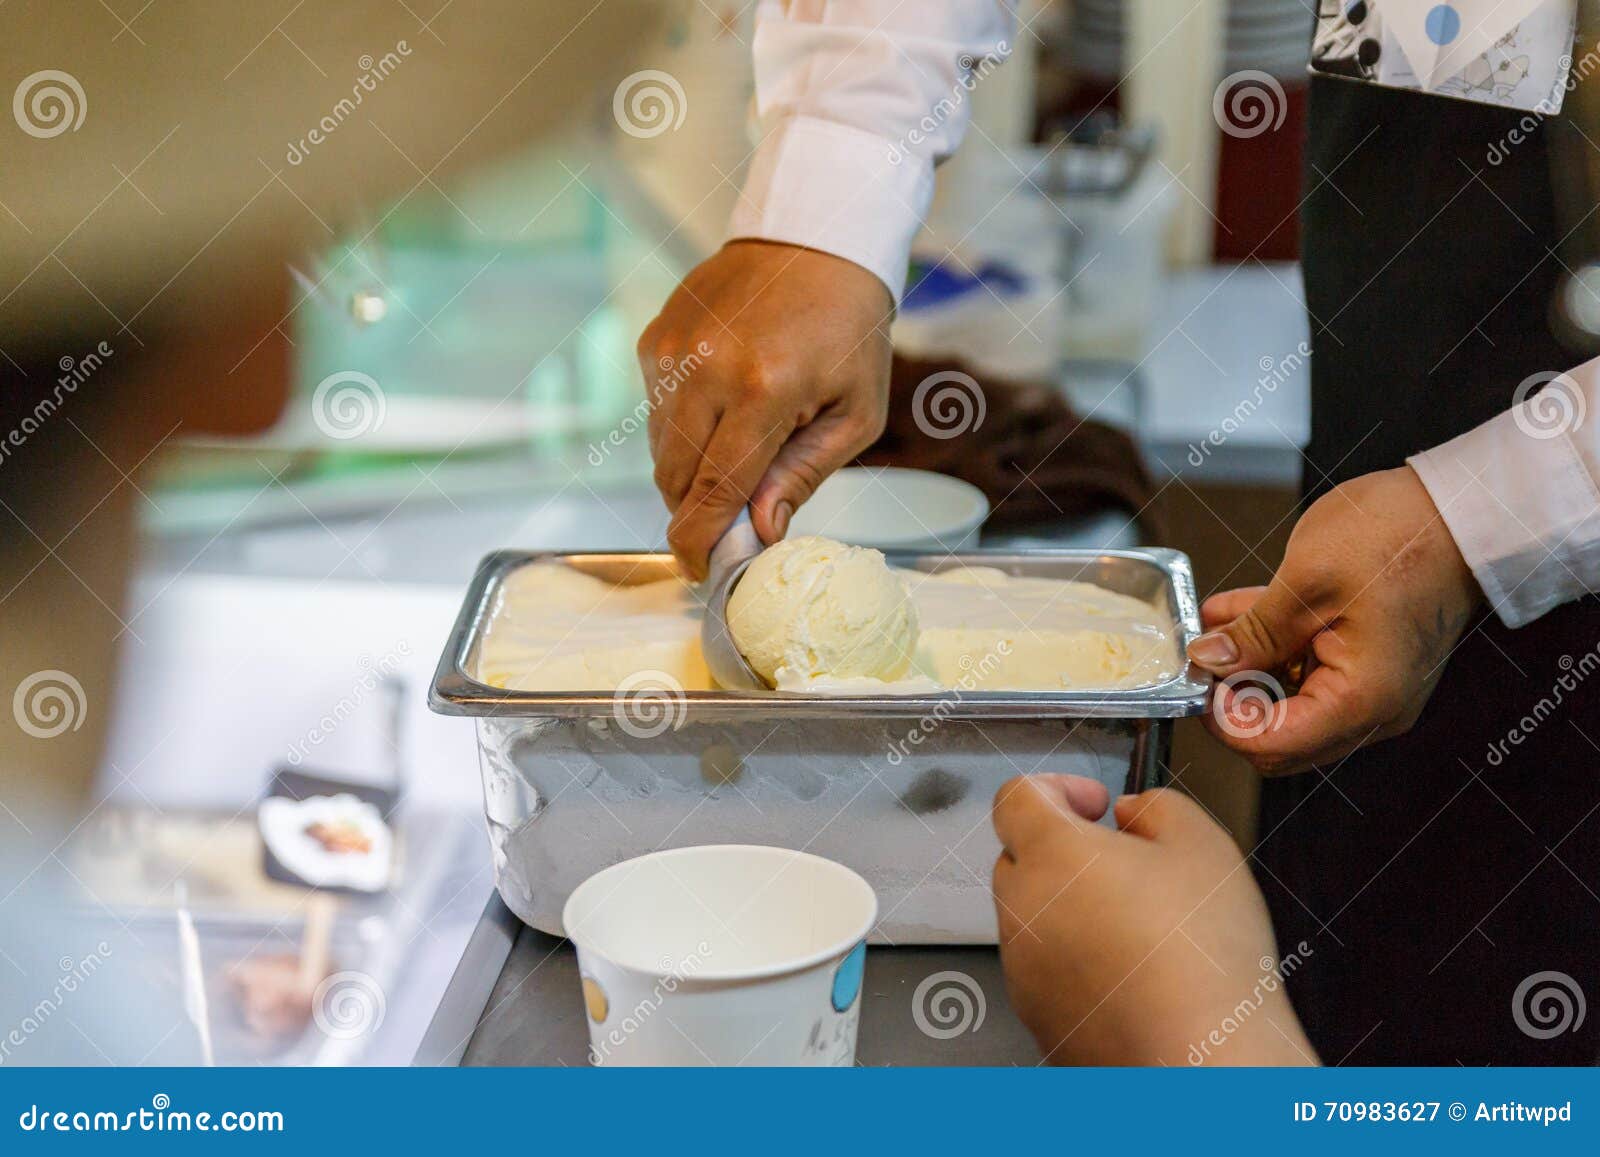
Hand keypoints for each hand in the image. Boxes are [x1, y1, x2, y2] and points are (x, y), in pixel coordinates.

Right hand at [637, 240, 891, 577]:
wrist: (815, 240)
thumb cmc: (848, 331)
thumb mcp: (854, 413)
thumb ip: (802, 476)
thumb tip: (759, 532)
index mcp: (764, 391)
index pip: (714, 491)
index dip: (699, 542)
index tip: (699, 571)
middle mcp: (706, 369)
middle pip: (675, 478)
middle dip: (697, 508)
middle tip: (734, 508)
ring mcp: (673, 350)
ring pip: (658, 448)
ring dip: (690, 467)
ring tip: (738, 441)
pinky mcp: (655, 338)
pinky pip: (653, 410)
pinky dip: (681, 425)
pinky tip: (722, 402)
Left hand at [992, 776, 1316, 1065]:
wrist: (1203, 1063)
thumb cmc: (1203, 957)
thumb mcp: (1203, 843)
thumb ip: (1156, 806)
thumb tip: (1132, 814)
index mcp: (1052, 854)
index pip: (1014, 797)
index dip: (1057, 788)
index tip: (1094, 803)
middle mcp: (1022, 909)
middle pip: (1021, 857)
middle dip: (1065, 852)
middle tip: (1126, 866)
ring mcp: (1022, 969)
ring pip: (1033, 918)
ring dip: (1070, 910)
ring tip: (1140, 928)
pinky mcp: (1036, 1016)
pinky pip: (1045, 971)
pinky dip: (1076, 963)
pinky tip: (1133, 975)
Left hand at [1189, 466, 1481, 774]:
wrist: (1460, 510)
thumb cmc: (1402, 537)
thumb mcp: (1308, 580)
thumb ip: (1255, 631)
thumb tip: (1208, 660)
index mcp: (1363, 699)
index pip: (1272, 745)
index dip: (1223, 717)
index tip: (1197, 676)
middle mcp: (1373, 710)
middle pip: (1279, 738)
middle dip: (1231, 698)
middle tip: (1202, 654)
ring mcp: (1373, 690)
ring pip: (1288, 706)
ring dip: (1245, 670)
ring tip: (1212, 627)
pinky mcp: (1368, 666)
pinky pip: (1307, 675)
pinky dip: (1270, 652)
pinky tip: (1235, 616)